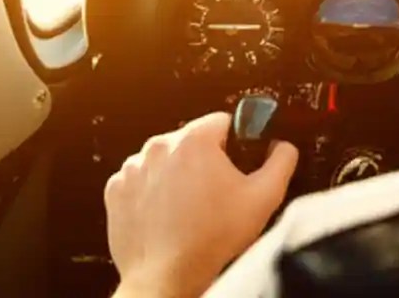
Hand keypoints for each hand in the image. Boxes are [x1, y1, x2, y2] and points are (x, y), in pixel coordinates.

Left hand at [104, 112, 297, 297]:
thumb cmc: (210, 239)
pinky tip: (169, 214)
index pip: (223, 120)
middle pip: (193, 140)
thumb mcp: (265, 197)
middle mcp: (158, 148)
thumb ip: (281, 161)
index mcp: (194, 140)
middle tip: (218, 193)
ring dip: (179, 175)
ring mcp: (133, 169)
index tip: (239, 162)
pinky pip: (143, 180)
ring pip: (167, 160)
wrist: (166, 277)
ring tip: (192, 208)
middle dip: (207, 160)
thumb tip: (282, 147)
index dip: (238, 141)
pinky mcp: (117, 191)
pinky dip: (155, 192)